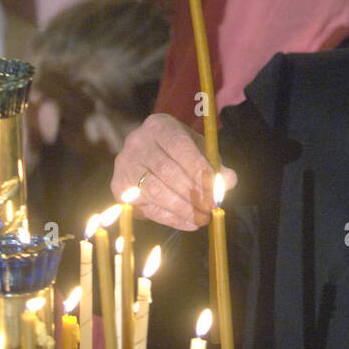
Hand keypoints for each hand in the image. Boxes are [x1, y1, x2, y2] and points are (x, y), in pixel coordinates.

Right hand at [111, 113, 236, 230]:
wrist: (147, 153)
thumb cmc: (178, 149)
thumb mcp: (197, 148)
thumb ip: (214, 163)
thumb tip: (229, 180)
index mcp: (159, 126)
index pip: (178, 145)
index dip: (196, 166)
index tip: (214, 186)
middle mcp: (136, 142)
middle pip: (166, 170)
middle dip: (192, 192)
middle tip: (212, 206)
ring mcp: (125, 165)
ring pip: (155, 190)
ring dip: (182, 208)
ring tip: (203, 218)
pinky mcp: (119, 187)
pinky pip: (147, 207)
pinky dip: (171, 218)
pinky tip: (189, 223)